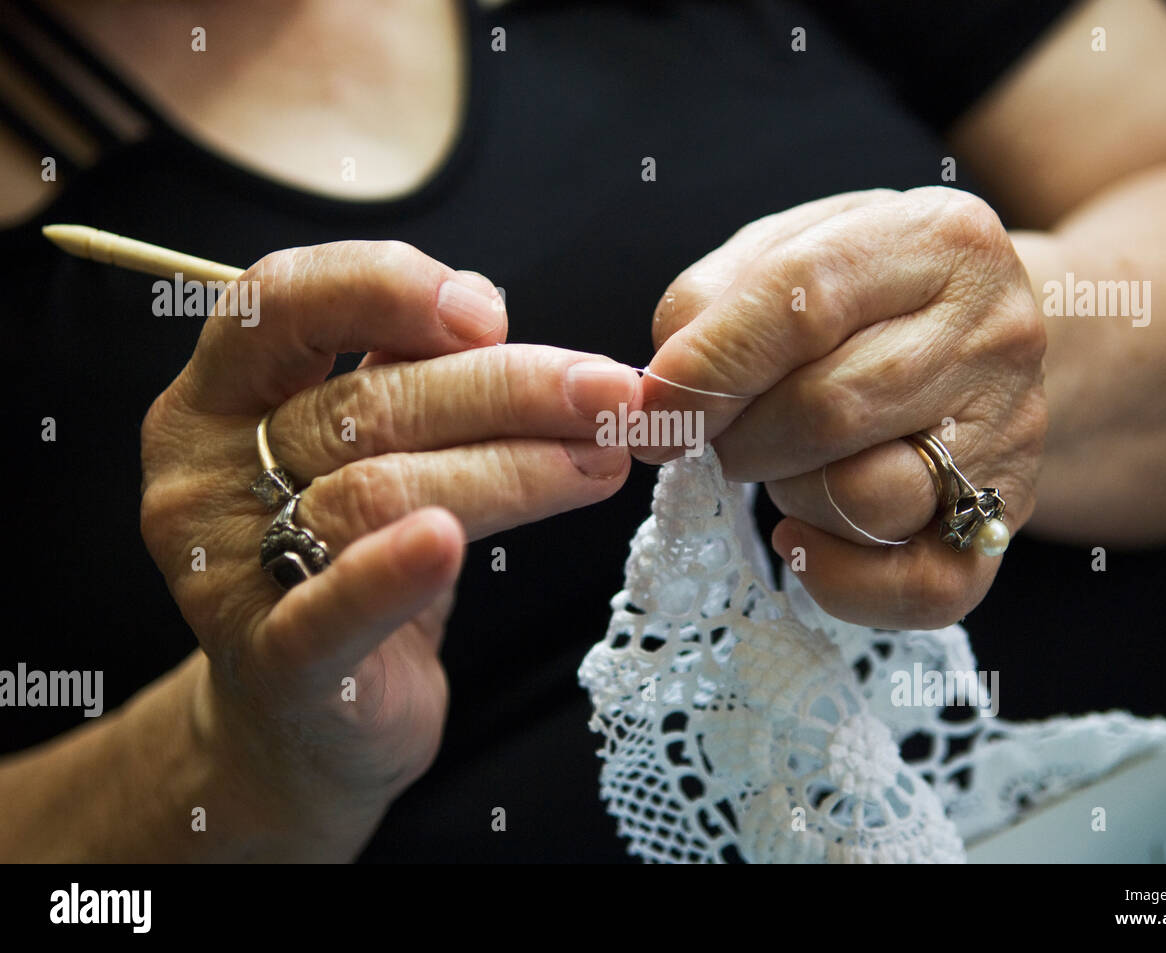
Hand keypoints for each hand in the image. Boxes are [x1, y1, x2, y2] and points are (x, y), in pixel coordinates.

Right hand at [140, 241, 639, 855]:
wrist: (315, 714)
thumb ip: (405, 370)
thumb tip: (481, 302)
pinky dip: (392, 574)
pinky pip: (331, 610)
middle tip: (610, 395)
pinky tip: (449, 546)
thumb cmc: (352, 557)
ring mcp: (226, 571)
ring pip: (376, 492)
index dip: (386, 288)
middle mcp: (203, 474)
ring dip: (510, 468)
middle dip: (506, 390)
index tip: (491, 312)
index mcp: (218, 395)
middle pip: (363, 406)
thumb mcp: (370, 447)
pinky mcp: (274, 663)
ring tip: (603, 460)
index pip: (282, 302)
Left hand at [638, 188, 1046, 629]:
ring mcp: (1012, 434)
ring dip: (788, 493)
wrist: (984, 338)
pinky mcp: (1006, 519)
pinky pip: (920, 588)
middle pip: (830, 409)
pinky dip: (835, 579)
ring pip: (868, 498)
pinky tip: (799, 538)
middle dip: (739, 436)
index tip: (654, 405)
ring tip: (781, 462)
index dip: (711, 363)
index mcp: (938, 239)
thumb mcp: (792, 250)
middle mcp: (994, 334)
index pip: (806, 299)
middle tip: (713, 435)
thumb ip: (713, 298)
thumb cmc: (866, 296)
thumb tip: (664, 391)